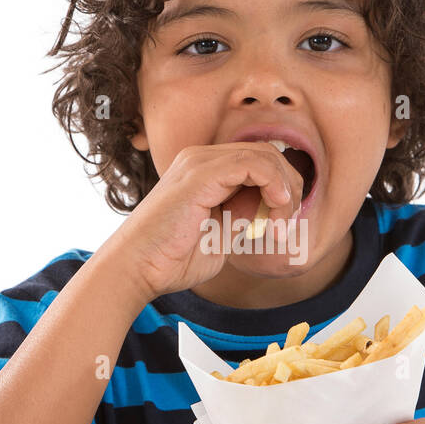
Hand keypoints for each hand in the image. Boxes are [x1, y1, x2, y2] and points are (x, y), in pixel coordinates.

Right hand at [101, 142, 304, 301]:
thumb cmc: (171, 259)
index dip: (282, 189)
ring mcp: (199, 163)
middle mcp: (201, 159)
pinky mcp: (200, 174)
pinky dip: (273, 183)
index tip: (284, 226)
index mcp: (204, 172)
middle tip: (287, 225)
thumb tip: (271, 206)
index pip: (259, 163)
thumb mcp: (222, 234)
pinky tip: (276, 207)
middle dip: (289, 187)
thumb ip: (243, 215)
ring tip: (281, 224)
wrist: (136, 269)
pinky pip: (252, 163)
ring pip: (264, 156)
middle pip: (266, 154)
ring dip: (285, 189)